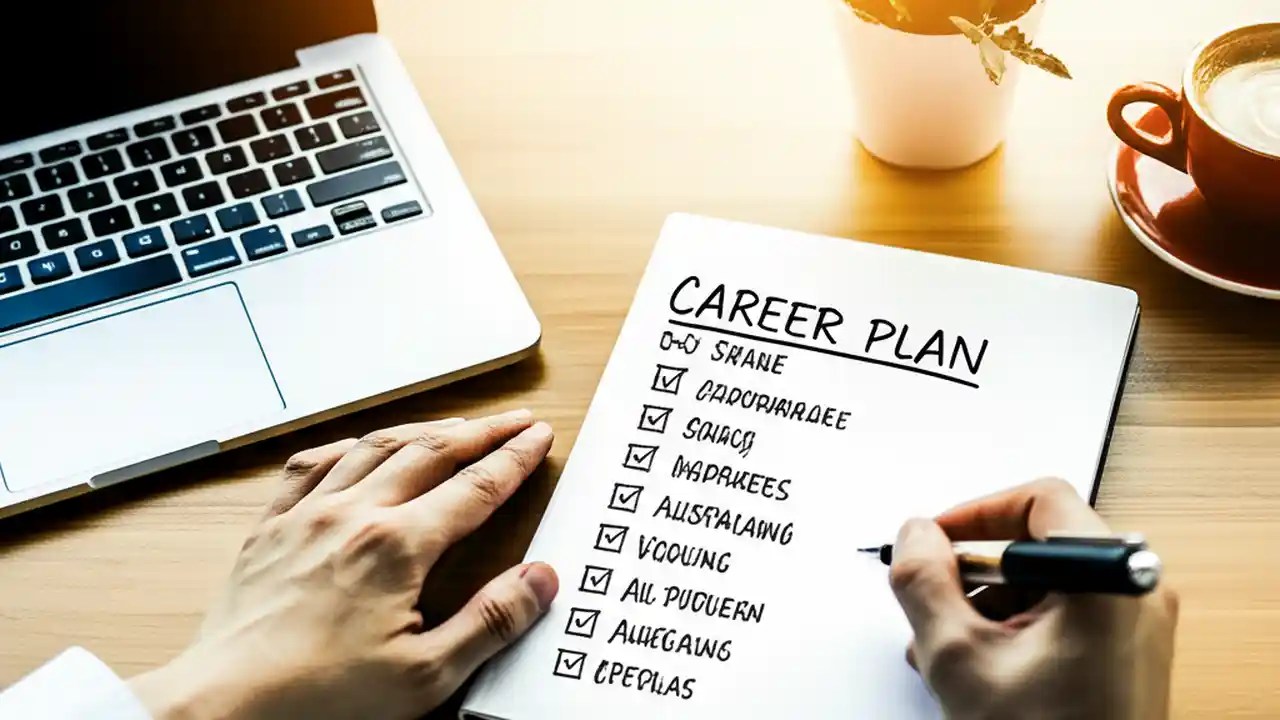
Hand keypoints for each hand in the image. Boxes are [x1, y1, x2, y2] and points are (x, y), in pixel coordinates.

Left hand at [127, 410, 559, 719]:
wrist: (224, 707)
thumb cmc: (317, 699)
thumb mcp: (426, 677)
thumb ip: (490, 622)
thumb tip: (540, 581)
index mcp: (397, 548)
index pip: (475, 487)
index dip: (514, 459)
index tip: (538, 438)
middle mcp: (353, 516)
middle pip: (431, 452)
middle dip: (481, 431)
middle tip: (513, 420)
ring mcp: (307, 516)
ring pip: (375, 446)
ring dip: (423, 428)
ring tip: (452, 425)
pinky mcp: (269, 530)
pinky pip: (311, 465)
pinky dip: (346, 445)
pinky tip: (359, 446)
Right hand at [889, 478, 1178, 719]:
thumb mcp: (959, 657)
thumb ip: (924, 581)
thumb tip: (915, 535)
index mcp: (1107, 579)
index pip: (1039, 499)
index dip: (975, 514)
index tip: (933, 542)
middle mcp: (1133, 593)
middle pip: (1038, 542)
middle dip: (973, 573)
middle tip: (936, 605)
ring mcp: (1133, 626)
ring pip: (1043, 583)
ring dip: (986, 606)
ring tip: (950, 652)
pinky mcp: (1125, 654)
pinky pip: (1062, 615)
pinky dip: (1013, 630)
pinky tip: (979, 669)